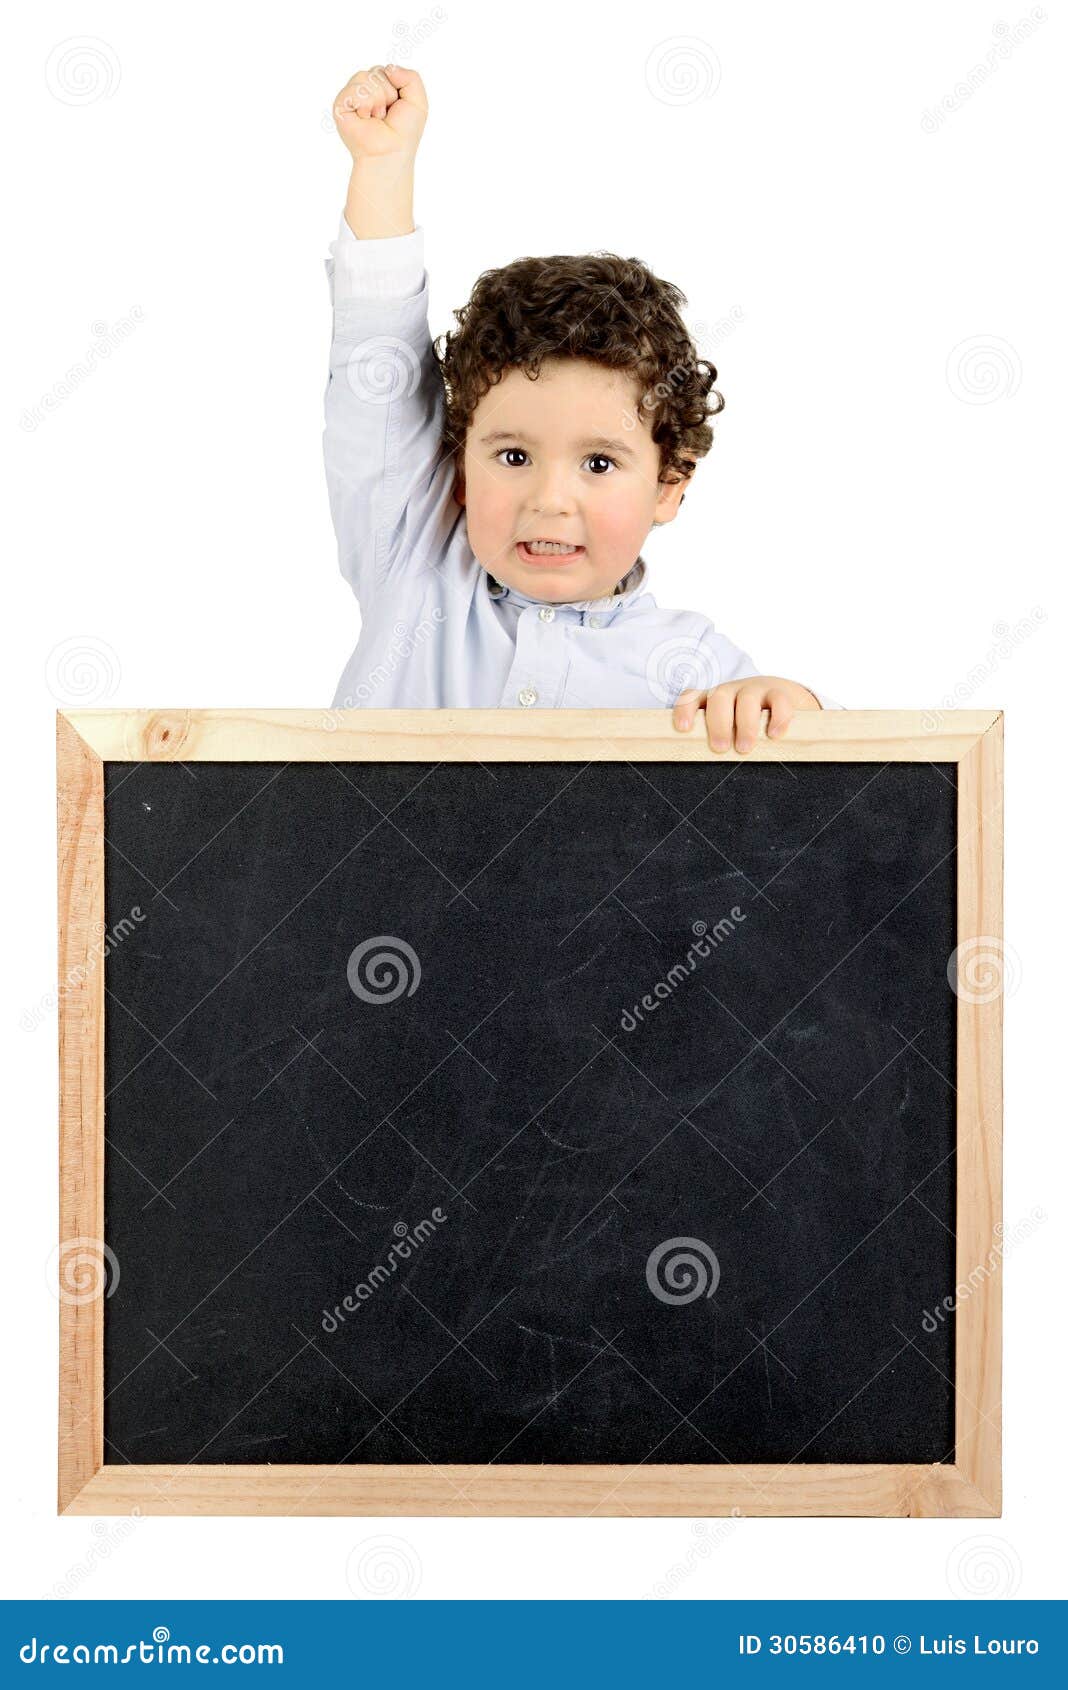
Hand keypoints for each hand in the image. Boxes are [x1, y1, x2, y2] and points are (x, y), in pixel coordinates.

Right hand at [333, 64, 427, 163]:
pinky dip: (364, 103)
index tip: (396, 108)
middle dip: (387, 93)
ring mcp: (351, 99)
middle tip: (385, 116)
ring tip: (376, 118)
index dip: (395, 88)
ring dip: (377, 99)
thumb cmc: (404, 133)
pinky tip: (364, 118)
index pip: (386, 70)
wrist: (391, 152)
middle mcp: (364, 92)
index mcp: (380, 90)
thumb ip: (411, 76)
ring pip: (364, 77)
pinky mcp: (340, 106)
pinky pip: (353, 89)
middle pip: (375, 71)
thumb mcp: (418, 101)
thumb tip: (389, 68)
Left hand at [672, 676, 820, 752]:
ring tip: (744, 748)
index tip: (683, 729)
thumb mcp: (727, 729)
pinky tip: (774, 735)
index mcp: (711, 701)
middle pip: (719, 698)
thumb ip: (715, 742)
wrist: (783, 696)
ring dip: (745, 724)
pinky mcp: (780, 693)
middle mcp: (731, 692)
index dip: (684, 710)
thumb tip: (701, 775)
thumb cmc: (747, 723)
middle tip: (720, 748)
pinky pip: (779, 700)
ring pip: (747, 699)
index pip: (691, 697)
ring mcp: (755, 690)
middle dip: (718, 723)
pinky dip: (777, 717)